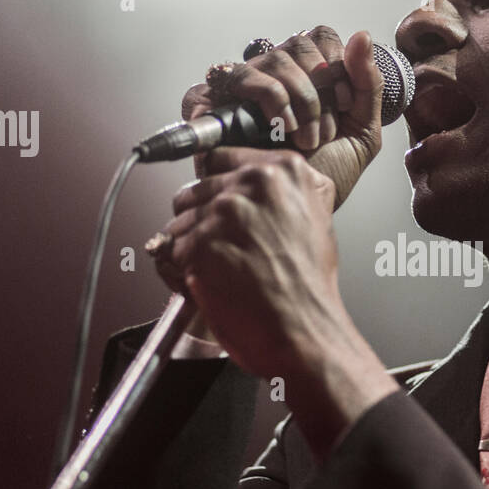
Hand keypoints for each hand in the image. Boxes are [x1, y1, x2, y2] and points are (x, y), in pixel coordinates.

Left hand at [160, 145, 339, 377]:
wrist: (304, 330)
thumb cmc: (310, 287)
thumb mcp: (316, 218)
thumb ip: (284, 191)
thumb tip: (250, 183)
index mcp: (285, 171)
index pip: (222, 157)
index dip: (216, 184)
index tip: (217, 199)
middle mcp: (253, 184)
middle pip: (195, 189)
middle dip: (201, 219)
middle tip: (225, 248)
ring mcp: (225, 214)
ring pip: (180, 221)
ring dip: (191, 246)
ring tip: (223, 269)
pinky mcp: (201, 245)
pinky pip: (172, 250)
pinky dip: (185, 269)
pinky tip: (214, 281)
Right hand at [178, 27, 384, 207]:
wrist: (296, 211)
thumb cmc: (325, 176)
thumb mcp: (362, 132)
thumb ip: (369, 85)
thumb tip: (362, 35)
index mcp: (306, 74)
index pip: (321, 37)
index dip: (339, 66)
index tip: (347, 104)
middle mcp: (273, 74)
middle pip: (297, 45)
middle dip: (320, 90)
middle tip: (325, 131)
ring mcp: (243, 87)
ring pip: (271, 60)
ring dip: (298, 99)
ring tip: (305, 138)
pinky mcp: (215, 105)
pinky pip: (232, 76)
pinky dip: (267, 97)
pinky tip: (280, 127)